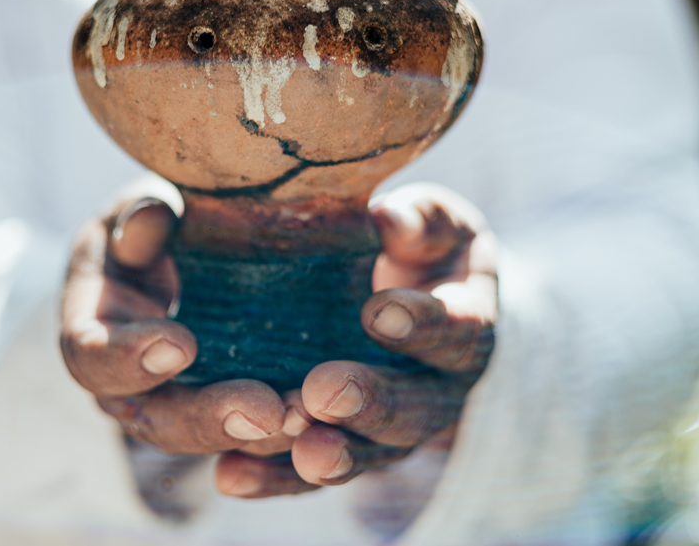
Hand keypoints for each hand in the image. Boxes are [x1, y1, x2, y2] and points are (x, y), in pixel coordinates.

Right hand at [60, 179, 291, 465]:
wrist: (187, 251)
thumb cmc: (158, 224)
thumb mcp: (143, 206)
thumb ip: (143, 214)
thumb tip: (155, 215)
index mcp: (94, 326)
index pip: (91, 354)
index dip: (128, 357)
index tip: (181, 345)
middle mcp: (124, 385)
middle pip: (156, 418)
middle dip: (211, 418)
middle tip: (265, 410)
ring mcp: (171, 408)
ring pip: (207, 439)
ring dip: (257, 435)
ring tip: (306, 420)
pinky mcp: (221, 414)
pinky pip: (246, 438)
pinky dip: (283, 435)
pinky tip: (323, 424)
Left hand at [216, 183, 497, 496]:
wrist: (410, 300)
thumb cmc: (415, 247)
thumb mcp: (429, 222)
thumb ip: (418, 219)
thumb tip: (391, 219)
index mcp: (466, 329)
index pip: (458, 332)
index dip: (423, 325)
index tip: (377, 311)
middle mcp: (437, 393)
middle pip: (411, 410)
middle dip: (368, 402)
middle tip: (323, 391)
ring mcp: (392, 433)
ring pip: (365, 454)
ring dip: (328, 455)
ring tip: (296, 448)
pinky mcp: (345, 451)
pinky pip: (309, 474)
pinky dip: (272, 479)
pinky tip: (232, 477)